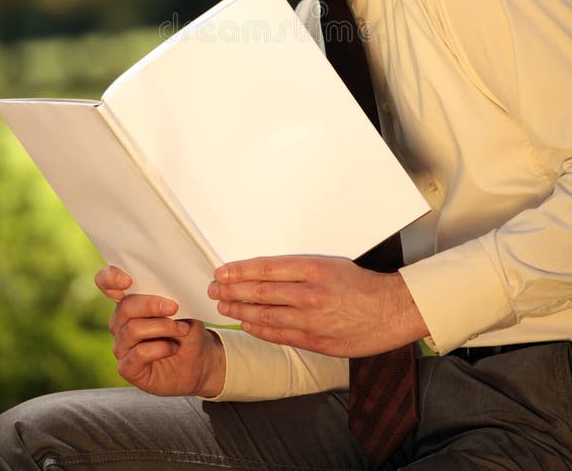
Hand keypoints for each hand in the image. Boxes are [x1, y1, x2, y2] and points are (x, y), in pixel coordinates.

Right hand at [95, 266, 225, 397]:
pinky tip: (173, 348)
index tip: (128, 280)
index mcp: (130, 300)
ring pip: (133, 329)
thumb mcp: (185, 306)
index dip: (110, 278)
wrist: (198, 360)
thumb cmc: (188, 328)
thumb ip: (173, 294)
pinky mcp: (127, 367)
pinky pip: (138, 354)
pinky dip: (161, 348)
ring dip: (163, 327)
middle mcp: (120, 322)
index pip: (107, 283)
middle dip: (152, 305)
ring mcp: (121, 346)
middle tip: (175, 307)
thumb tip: (174, 287)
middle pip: (125, 307)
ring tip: (183, 329)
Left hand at [208, 255, 427, 356]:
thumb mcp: (331, 264)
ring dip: (239, 310)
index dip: (240, 271)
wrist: (391, 310)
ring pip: (265, 315)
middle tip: (215, 288)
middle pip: (260, 292)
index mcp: (314, 268)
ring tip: (224, 305)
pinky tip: (246, 323)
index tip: (223, 271)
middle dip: (232, 290)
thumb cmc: (362, 284)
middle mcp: (310, 293)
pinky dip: (259, 329)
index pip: (266, 269)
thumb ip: (300, 269)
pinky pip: (279, 335)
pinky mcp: (315, 341)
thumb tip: (265, 272)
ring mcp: (311, 320)